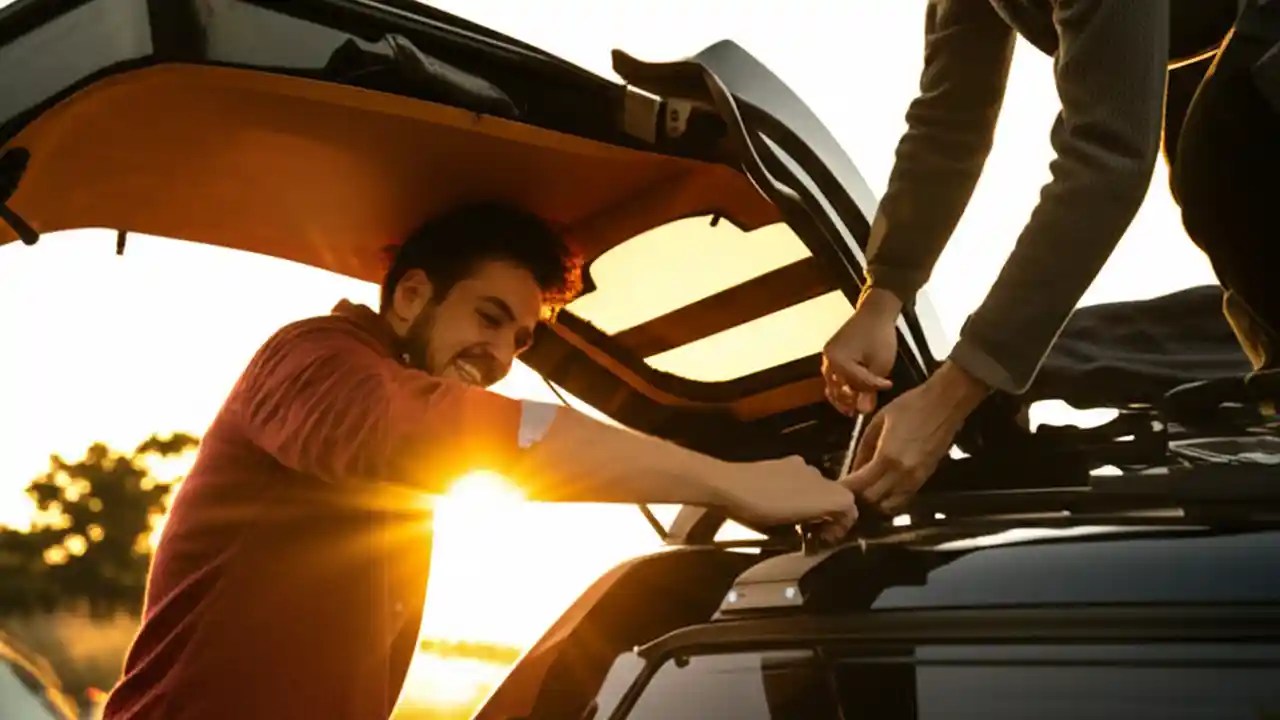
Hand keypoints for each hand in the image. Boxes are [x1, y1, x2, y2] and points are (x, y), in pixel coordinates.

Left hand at [716, 456, 857, 544]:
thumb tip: (821, 529)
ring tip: (793, 523)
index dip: (841, 527)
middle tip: (810, 535)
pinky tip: (779, 505)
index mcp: (828, 492)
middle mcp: (819, 475)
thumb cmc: (759, 511)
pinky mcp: (784, 463)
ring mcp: (801, 466)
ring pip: (818, 489)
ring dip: (812, 506)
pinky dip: (799, 494)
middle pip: (835, 498)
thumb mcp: (789, 529)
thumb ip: (814, 527)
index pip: (850, 509)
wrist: (728, 485)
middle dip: (827, 517)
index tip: (823, 540)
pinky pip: (801, 481)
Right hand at [822, 289, 901, 415]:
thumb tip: (863, 410)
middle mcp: (828, 360)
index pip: (855, 385)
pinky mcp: (830, 354)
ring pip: (831, 385)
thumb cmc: (880, 335)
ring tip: (854, 408)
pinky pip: (832, 376)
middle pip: (838, 390)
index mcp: (839, 361)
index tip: (888, 385)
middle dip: (851, 400)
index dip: (872, 389)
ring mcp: (827, 357)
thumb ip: (870, 388)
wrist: (874, 312)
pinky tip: (850, 393)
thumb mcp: (880, 363)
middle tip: (866, 408)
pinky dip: (840, 387)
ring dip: (842, 397)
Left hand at [841, 362, 988, 512]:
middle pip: (874, 502)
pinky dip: (890, 499)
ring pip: (890, 506)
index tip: (836, 487)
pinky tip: (883, 488)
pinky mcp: (926, 479)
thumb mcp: (878, 421)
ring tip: (865, 491)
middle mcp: (902, 474)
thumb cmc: (910, 406)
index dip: (846, 490)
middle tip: (849, 490)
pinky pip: (904, 499)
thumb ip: (863, 448)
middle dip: (858, 498)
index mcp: (887, 457)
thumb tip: (854, 469)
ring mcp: (916, 479)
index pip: (861, 486)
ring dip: (875, 503)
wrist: (945, 403)